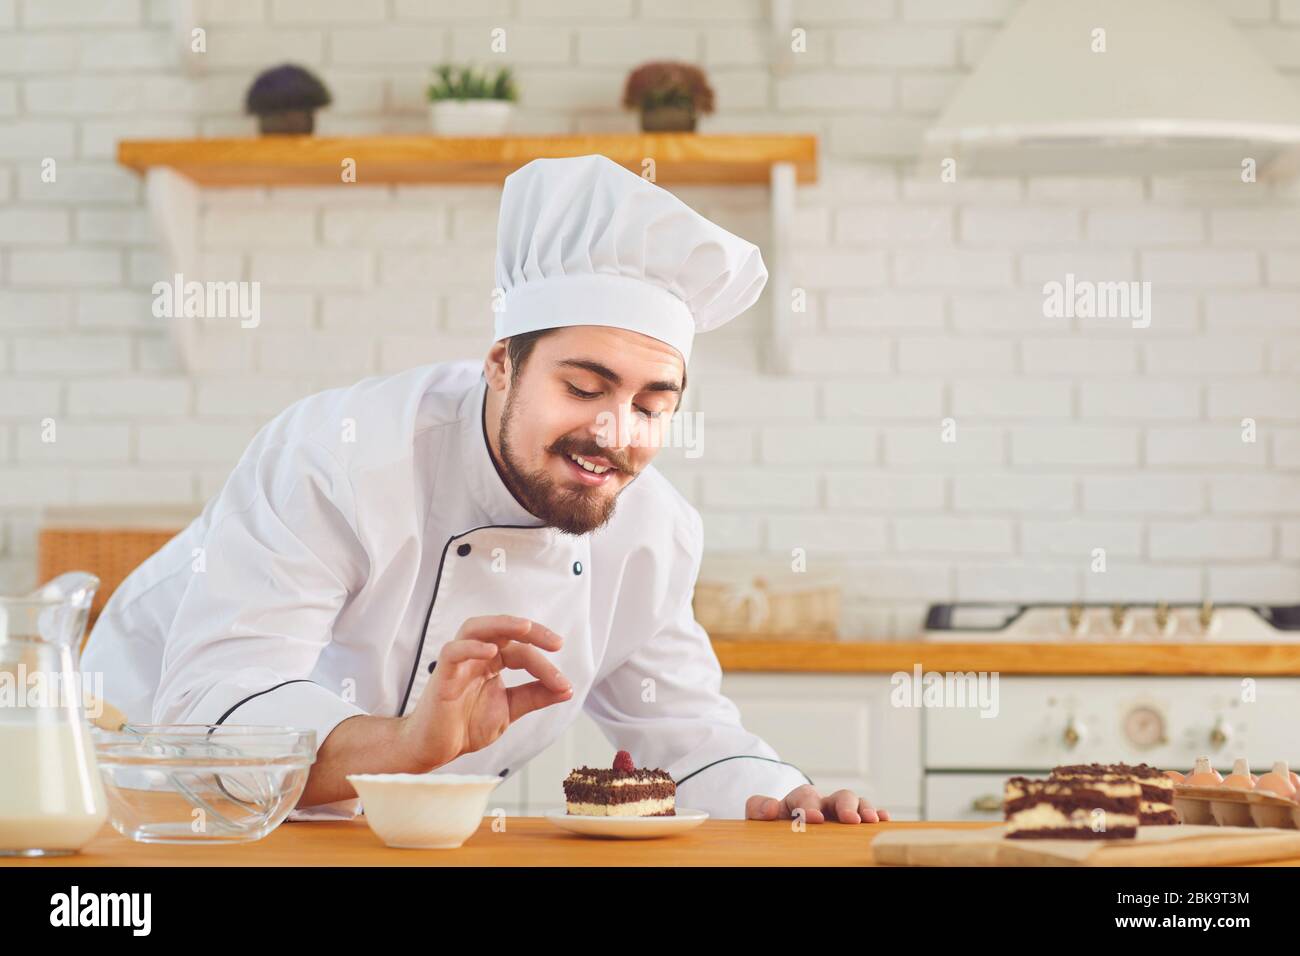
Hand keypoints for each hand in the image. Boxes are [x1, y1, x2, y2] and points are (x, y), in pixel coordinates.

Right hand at [399, 615, 572, 770]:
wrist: (436, 749)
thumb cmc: (465, 726)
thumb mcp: (510, 709)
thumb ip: (535, 696)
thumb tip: (567, 689)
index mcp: (493, 661)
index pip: (522, 651)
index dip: (545, 665)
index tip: (564, 685)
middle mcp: (476, 655)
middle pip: (503, 628)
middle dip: (532, 631)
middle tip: (556, 643)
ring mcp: (458, 662)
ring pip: (477, 627)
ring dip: (503, 624)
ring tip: (526, 628)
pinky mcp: (442, 674)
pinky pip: (454, 651)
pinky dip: (471, 647)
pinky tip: (491, 651)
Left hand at [745, 784, 890, 823]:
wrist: (779, 830)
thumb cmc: (772, 825)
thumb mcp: (759, 817)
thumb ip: (759, 809)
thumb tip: (771, 808)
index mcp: (799, 799)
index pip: (805, 796)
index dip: (809, 805)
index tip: (813, 818)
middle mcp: (824, 803)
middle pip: (839, 795)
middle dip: (846, 805)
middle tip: (851, 820)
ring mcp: (839, 813)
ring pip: (856, 804)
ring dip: (865, 810)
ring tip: (872, 820)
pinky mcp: (850, 822)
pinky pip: (867, 815)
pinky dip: (876, 815)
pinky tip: (883, 821)